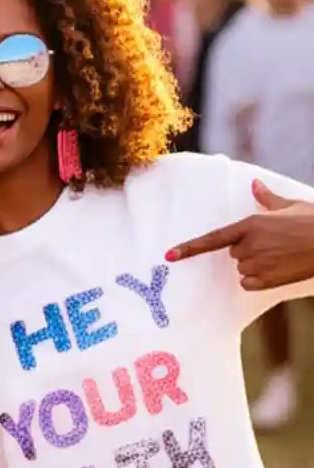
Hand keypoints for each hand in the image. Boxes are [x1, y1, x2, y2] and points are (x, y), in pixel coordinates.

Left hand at [167, 179, 313, 289]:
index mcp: (250, 225)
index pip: (212, 238)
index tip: (169, 255)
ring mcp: (258, 264)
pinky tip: (277, 270)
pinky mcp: (268, 280)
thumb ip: (267, 198)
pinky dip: (258, 280)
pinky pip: (248, 283)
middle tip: (274, 243)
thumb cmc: (313, 221)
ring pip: (241, 268)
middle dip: (247, 248)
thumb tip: (254, 184)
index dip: (189, 248)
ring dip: (254, 264)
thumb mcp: (289, 206)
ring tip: (280, 255)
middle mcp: (249, 245)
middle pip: (233, 252)